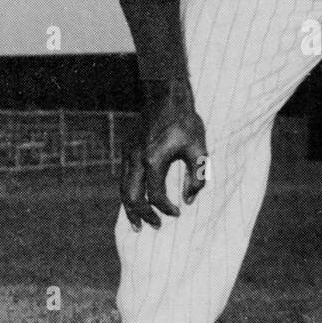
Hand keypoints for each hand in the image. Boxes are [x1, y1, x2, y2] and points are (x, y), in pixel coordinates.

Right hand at [121, 78, 207, 228]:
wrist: (166, 94)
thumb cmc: (185, 121)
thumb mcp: (199, 149)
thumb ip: (197, 177)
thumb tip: (189, 199)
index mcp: (154, 161)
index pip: (156, 196)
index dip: (166, 208)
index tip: (178, 212)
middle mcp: (136, 159)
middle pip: (131, 197)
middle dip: (142, 215)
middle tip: (153, 227)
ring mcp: (128, 153)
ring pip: (123, 188)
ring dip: (130, 207)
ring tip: (137, 223)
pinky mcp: (127, 148)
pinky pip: (123, 177)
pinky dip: (128, 192)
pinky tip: (135, 199)